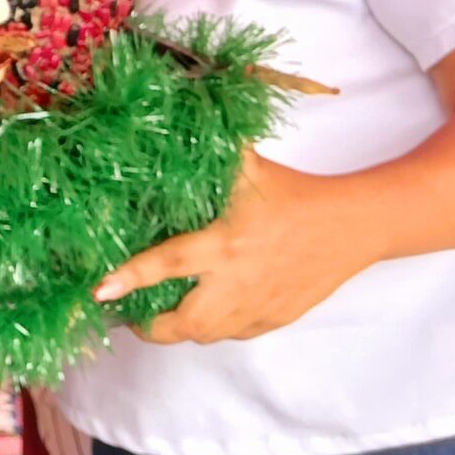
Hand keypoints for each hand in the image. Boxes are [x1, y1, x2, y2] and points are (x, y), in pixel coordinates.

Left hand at [92, 151, 381, 344]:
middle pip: (184, 324)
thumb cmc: (296, 194)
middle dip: (151, 327)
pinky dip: (216, 329)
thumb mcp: (248, 169)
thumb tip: (171, 118)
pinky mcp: (277, 318)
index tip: (100, 291)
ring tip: (162, 314)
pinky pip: (237, 335)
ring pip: (209, 335)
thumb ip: (208, 153)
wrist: (354, 225)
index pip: (167, 265)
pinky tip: (208, 309)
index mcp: (224, 243)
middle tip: (130, 314)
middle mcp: (238, 282)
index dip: (130, 279)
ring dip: (182, 329)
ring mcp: (259, 306)